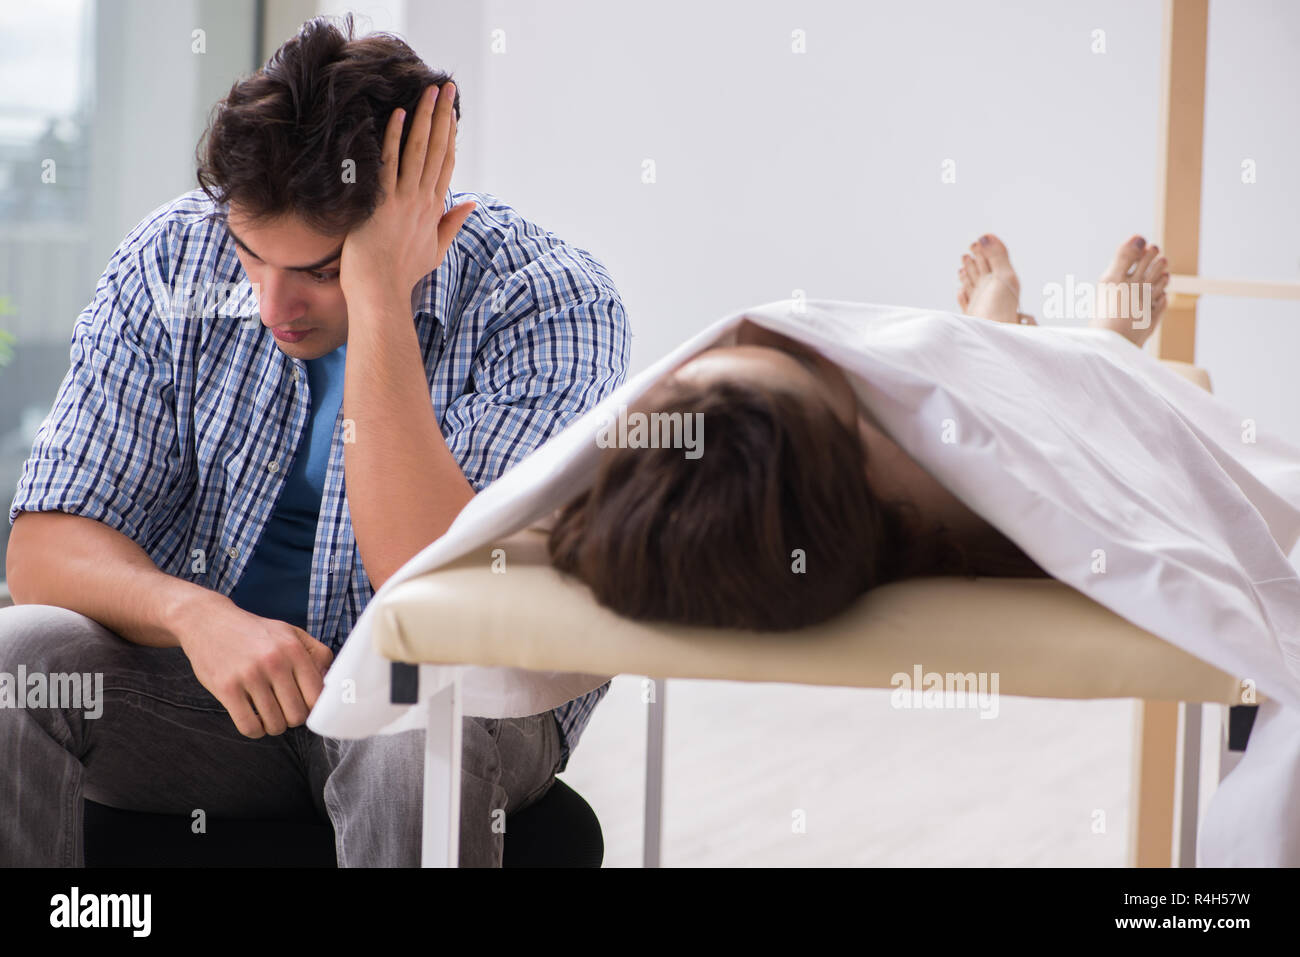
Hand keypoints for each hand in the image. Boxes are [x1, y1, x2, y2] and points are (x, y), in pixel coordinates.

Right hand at [175, 592, 333, 737]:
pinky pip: (249, 727)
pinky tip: (253, 719)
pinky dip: (255, 731)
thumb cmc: (254, 631)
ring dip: (273, 725)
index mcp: (293, 649)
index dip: (313, 707)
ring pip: (275, 724)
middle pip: (297, 715)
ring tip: (269, 713)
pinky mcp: (227, 688)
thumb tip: (332, 683)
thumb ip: (316, 654)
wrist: (208, 621)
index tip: (304, 705)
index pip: (317, 696)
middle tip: (284, 710)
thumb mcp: (290, 632)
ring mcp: (249, 676)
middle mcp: (274, 662)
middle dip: (293, 718)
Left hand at [340, 81, 475, 308]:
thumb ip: (453, 224)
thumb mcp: (435, 250)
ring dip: (425, 119)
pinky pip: (391, 165)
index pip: (447, 164)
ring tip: (429, 91)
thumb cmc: (402, 275)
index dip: (451, 135)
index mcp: (435, 210)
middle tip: (446, 87)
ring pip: (419, 152)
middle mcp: (424, 202)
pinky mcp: (384, 204)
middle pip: (438, 151)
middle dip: (443, 117)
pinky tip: (398, 116)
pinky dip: (395, 140)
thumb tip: (471, 204)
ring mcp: (405, 201)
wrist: (382, 294)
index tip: (453, 112)